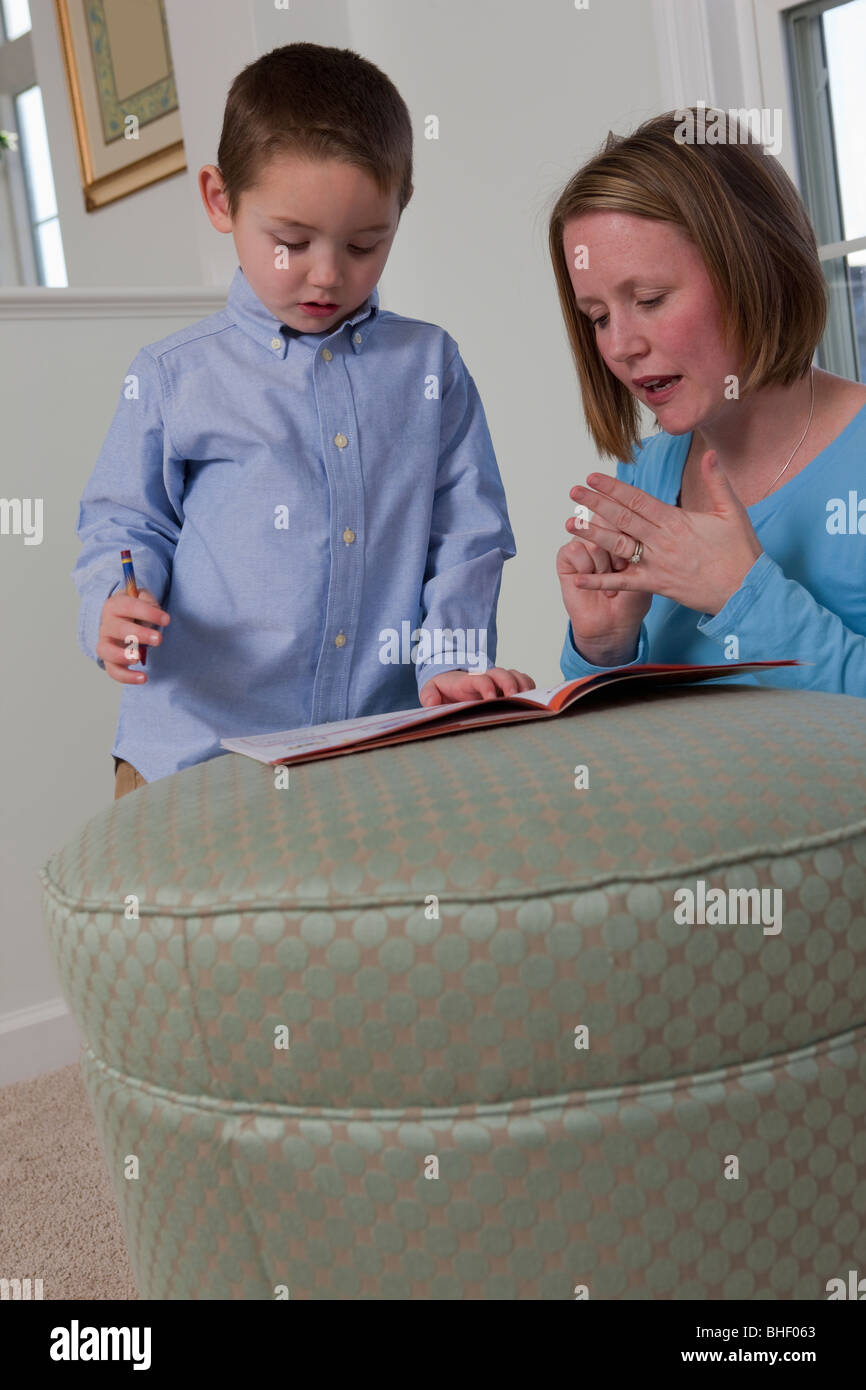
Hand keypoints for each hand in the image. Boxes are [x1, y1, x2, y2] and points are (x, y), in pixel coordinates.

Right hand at [97, 587, 169, 682]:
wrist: (120, 619)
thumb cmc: (135, 609)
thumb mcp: (142, 598)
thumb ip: (149, 602)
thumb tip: (157, 615)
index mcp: (115, 606)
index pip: (129, 607)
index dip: (148, 613)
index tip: (166, 620)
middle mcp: (107, 624)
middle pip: (118, 629)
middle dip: (139, 634)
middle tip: (159, 639)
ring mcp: (105, 643)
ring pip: (107, 651)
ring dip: (123, 655)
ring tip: (138, 658)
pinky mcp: (109, 660)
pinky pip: (113, 671)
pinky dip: (127, 677)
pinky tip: (143, 678)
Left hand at [419, 666, 535, 706]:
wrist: (450, 684)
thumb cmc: (442, 690)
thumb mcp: (430, 691)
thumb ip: (428, 695)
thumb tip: (432, 703)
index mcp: (467, 680)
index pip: (480, 678)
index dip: (486, 686)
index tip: (490, 700)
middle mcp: (485, 677)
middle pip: (501, 673)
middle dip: (510, 684)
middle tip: (515, 698)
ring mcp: (497, 680)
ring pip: (515, 675)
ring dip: (523, 685)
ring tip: (528, 699)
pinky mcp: (506, 686)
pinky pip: (523, 681)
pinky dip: (530, 687)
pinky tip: (532, 699)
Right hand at [557, 529, 650, 661]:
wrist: (615, 624)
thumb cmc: (632, 598)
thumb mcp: (644, 567)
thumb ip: (636, 541)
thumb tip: (625, 519)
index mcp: (622, 531)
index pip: (623, 512)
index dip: (629, 531)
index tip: (634, 553)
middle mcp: (601, 533)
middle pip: (605, 520)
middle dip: (616, 547)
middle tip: (621, 567)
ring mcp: (583, 544)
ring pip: (592, 538)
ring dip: (603, 563)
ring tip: (608, 578)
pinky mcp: (566, 557)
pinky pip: (575, 549)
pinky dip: (586, 566)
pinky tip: (589, 578)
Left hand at [566, 451, 762, 613]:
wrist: (746, 592)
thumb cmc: (741, 553)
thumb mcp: (732, 512)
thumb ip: (717, 481)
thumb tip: (710, 453)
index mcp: (677, 521)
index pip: (638, 500)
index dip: (613, 487)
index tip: (593, 477)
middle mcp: (662, 541)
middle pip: (622, 518)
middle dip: (596, 503)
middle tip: (574, 491)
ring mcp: (656, 564)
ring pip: (618, 547)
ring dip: (592, 535)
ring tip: (570, 524)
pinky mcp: (656, 585)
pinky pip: (624, 582)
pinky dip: (601, 581)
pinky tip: (579, 578)